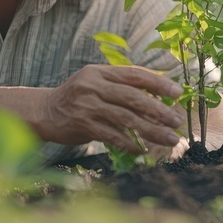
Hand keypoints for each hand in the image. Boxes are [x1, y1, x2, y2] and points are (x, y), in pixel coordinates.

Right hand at [40, 65, 185, 153]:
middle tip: (177, 121)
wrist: (44, 112)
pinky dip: (131, 144)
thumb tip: (159, 97)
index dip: (158, 83)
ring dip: (152, 131)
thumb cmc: (78, 98)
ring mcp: (87, 105)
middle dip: (159, 110)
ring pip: (127, 119)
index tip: (178, 93)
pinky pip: (113, 136)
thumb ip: (121, 87)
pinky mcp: (82, 125)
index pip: (135, 74)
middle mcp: (93, 86)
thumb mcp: (96, 83)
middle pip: (134, 97)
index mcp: (101, 72)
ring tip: (169, 139)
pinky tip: (143, 150)